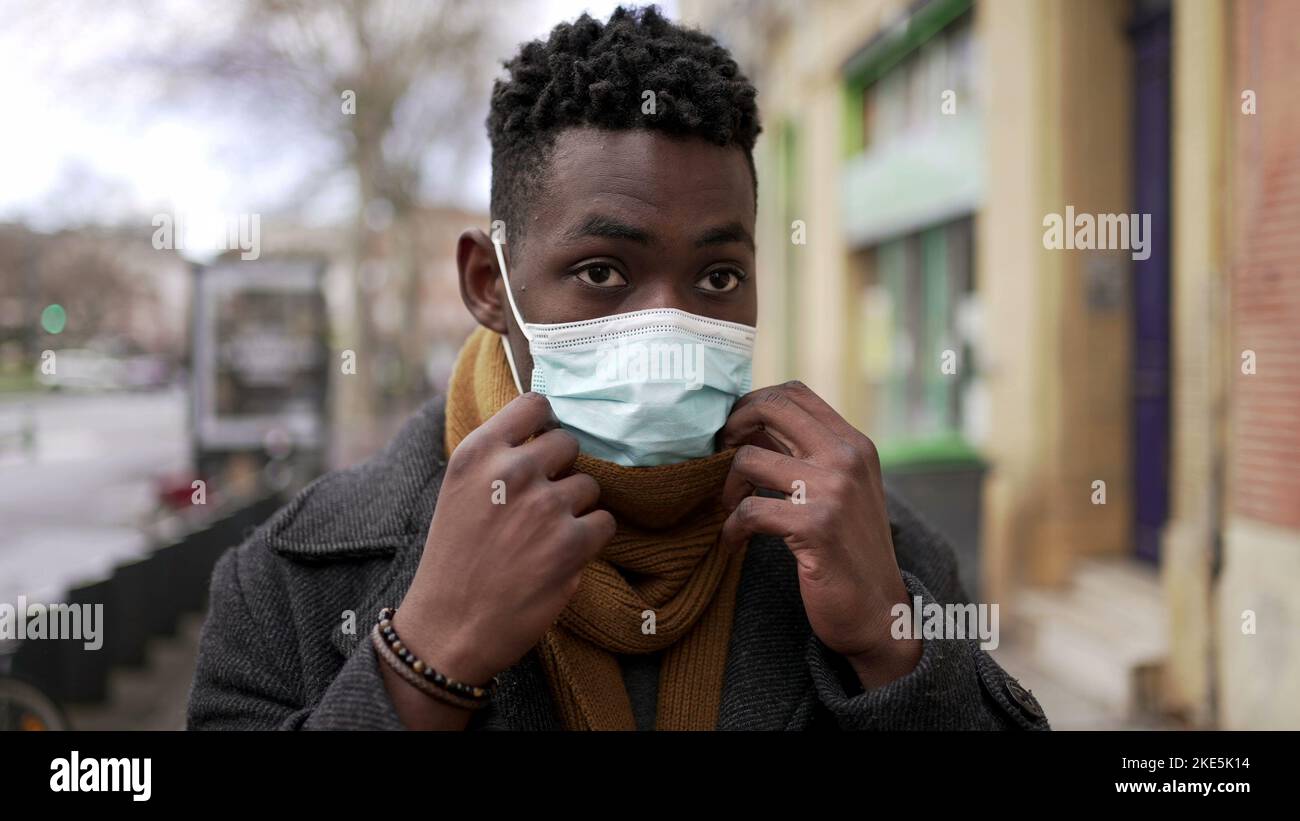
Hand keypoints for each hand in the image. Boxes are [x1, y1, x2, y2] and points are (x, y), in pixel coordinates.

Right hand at [394, 392, 615, 686]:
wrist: (449, 628)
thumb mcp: (459, 492)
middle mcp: (512, 471)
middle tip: (541, 502)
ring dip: (576, 507)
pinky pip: (604, 522)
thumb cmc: (455, 560)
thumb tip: (545, 432)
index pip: (534, 405)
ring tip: (546, 535)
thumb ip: (497, 459)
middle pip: (568, 443)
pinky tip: (562, 555)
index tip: (543, 442)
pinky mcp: (572, 543)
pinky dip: (590, 538)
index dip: (544, 425)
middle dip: (561, 470)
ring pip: (589, 484)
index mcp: (478, 453)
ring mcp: (545, 506)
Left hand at [719, 381, 921, 689]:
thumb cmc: (849, 551)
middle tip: (720, 456)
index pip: (794, 392)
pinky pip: (749, 511)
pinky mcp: (816, 526)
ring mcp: (834, 490)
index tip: (735, 432)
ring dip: (726, 487)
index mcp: (854, 443)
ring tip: (729, 509)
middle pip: (770, 407)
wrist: (879, 612)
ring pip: (749, 459)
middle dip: (732, 426)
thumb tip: (750, 423)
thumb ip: (809, 455)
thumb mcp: (842, 490)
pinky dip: (731, 528)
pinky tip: (733, 542)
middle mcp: (847, 458)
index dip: (752, 403)